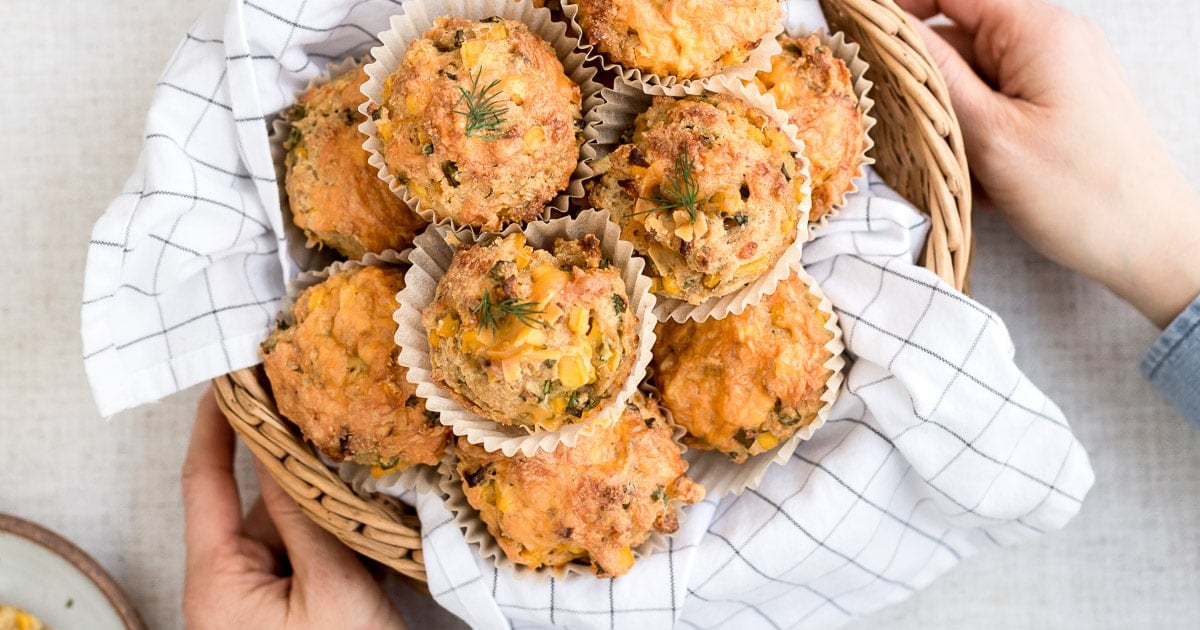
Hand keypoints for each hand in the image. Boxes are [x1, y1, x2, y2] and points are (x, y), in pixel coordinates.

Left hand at [181, 391, 405, 628]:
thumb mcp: (333, 585)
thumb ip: (305, 513)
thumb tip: (284, 444)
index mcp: (217, 581)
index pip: (203, 481)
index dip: (215, 423)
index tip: (232, 375)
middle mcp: (227, 586)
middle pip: (260, 504)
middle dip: (304, 470)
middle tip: (339, 421)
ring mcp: (257, 598)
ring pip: (291, 526)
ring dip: (332, 506)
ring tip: (377, 481)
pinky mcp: (286, 608)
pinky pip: (308, 554)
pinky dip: (341, 538)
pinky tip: (380, 525)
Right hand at [898, 0, 1199, 326]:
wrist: (1149, 243)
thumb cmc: (1080, 194)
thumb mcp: (992, 136)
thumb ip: (936, 78)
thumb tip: (889, 32)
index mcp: (1037, 30)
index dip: (895, 7)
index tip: (854, 31)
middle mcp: (1052, 36)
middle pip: (957, 32)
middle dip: (920, 73)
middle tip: (891, 118)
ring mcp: (1058, 68)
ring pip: (973, 70)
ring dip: (947, 109)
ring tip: (943, 157)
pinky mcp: (1059, 99)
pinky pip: (997, 96)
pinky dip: (974, 126)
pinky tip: (976, 169)